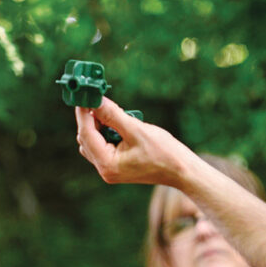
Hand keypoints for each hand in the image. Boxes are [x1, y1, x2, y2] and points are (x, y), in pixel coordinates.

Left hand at [75, 97, 192, 188]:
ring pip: (94, 142)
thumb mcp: (137, 130)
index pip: (86, 134)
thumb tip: (95, 100)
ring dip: (101, 126)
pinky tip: (122, 125)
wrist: (182, 171)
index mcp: (107, 164)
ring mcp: (110, 169)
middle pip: (87, 138)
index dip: (83, 113)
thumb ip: (112, 115)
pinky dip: (108, 133)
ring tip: (117, 115)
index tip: (84, 95)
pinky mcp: (117, 166)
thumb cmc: (164, 153)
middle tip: (102, 101)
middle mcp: (105, 169)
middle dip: (92, 119)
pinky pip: (104, 146)